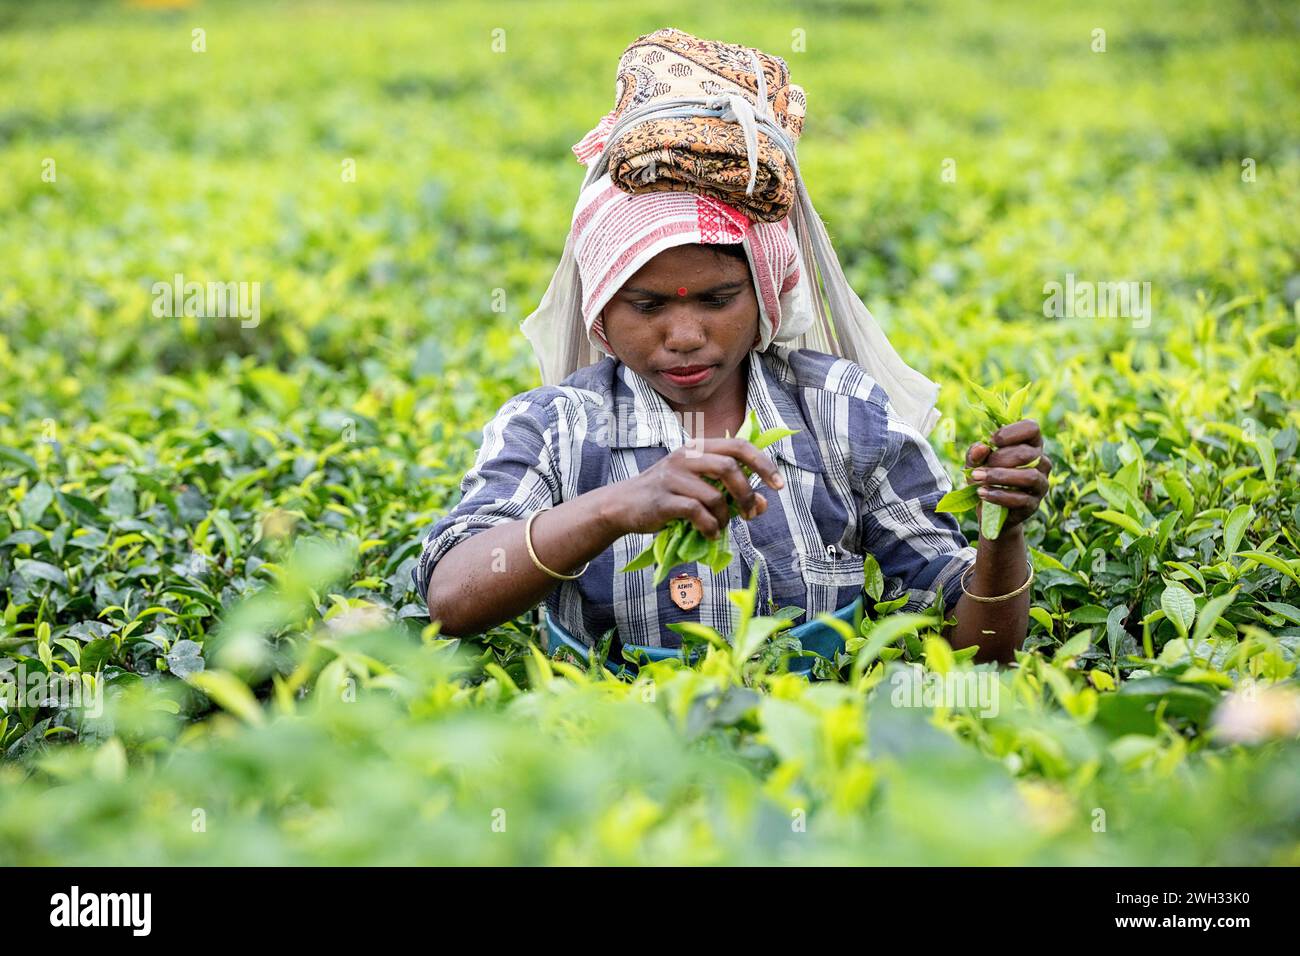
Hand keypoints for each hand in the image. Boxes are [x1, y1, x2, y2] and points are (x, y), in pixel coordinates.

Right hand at [614, 438, 783, 538]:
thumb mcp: (699, 488)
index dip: (763, 464)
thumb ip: (730, 492)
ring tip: (720, 527)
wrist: (623, 505)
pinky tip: (708, 534)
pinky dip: (710, 528)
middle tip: (750, 514)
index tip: (777, 485)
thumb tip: (762, 504)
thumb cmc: (666, 495)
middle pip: (730, 468)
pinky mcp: (663, 500)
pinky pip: (698, 514)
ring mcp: (673, 477)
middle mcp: (686, 456)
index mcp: (698, 447)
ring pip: (715, 496)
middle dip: (746, 494)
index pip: (739, 446)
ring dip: (725, 517)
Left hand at [965, 419, 1051, 532]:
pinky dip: (999, 495)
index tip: (991, 441)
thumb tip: (981, 447)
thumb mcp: (976, 463)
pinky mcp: (1034, 504)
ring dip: (999, 476)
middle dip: (999, 458)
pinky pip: (1021, 499)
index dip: (1012, 432)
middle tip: (978, 467)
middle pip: (1027, 453)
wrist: (989, 510)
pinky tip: (982, 493)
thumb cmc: (986, 478)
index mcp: (1030, 445)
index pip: (1031, 428)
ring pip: (1029, 476)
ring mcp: (1040, 484)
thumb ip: (975, 453)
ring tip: (978, 478)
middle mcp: (1041, 462)